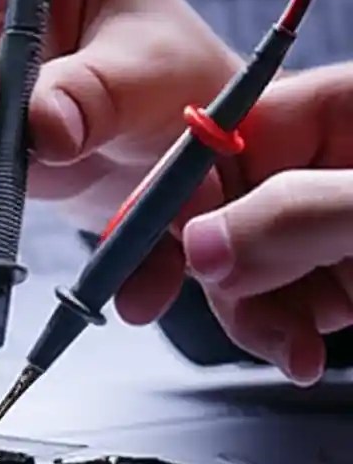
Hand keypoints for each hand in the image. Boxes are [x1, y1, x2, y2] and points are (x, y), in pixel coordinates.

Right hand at [118, 64, 352, 386]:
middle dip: (213, 268)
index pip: (220, 134)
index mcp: (337, 108)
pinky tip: (300, 354)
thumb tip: (203, 246)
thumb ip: (296, 215)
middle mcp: (325, 162)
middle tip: (197, 302)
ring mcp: (330, 222)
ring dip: (250, 316)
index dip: (170, 190)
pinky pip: (284, 304)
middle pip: (220, 206)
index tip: (132, 242)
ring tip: (285, 346)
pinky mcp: (342, 275)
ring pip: (246, 267)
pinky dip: (282, 336)